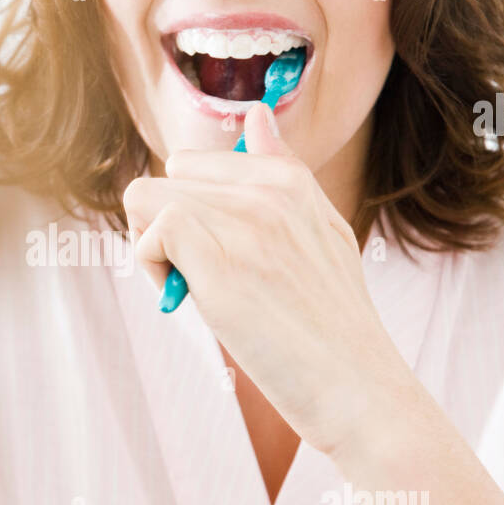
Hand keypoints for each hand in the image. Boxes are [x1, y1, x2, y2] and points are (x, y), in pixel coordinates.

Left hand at [123, 103, 412, 459]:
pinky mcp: (220, 262)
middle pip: (165, 178)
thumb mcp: (322, 231)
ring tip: (198, 289)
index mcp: (289, 179)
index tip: (216, 253)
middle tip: (203, 278)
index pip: (193, 163)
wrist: (359, 388)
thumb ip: (283, 172)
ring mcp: (244, 223)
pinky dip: (151, 267)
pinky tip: (187, 298)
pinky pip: (148, 232)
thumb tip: (258, 116)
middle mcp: (267, 190)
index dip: (189, 210)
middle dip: (166, 225)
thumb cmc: (332, 324)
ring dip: (155, 248)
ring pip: (145, 200)